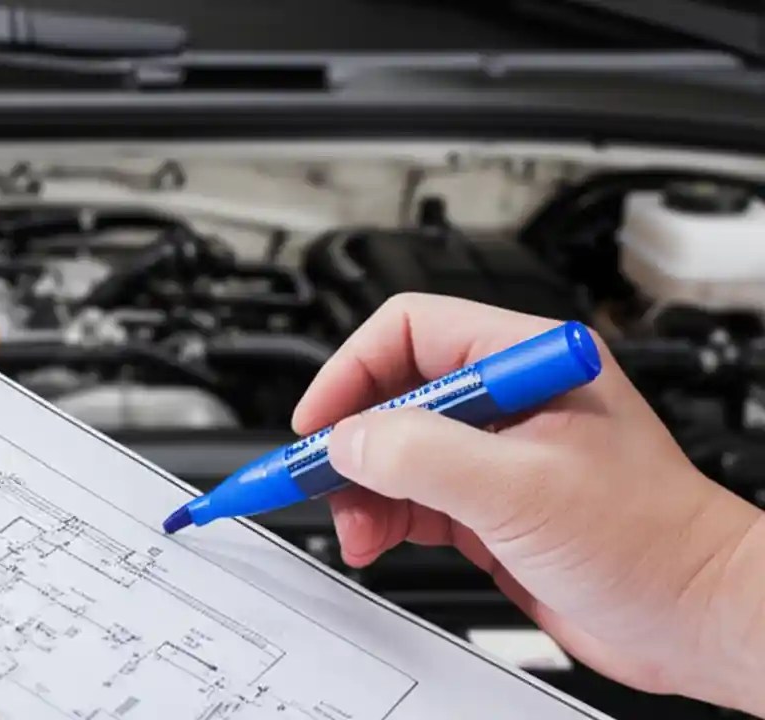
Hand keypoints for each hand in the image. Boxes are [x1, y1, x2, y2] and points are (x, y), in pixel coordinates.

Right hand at [292, 294, 764, 715]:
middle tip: (317, 479)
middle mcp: (504, 398)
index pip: (410, 330)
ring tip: (355, 526)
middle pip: (391, 393)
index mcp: (523, 359)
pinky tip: (374, 539)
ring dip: (360, 488)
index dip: (353, 370)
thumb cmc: (651, 540)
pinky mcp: (485, 505)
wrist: (691, 618)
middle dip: (350, 440)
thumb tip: (349, 439)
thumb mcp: (522, 488)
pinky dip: (380, 517)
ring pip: (393, 451)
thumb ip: (424, 455)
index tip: (319, 421)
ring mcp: (493, 453)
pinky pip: (409, 497)